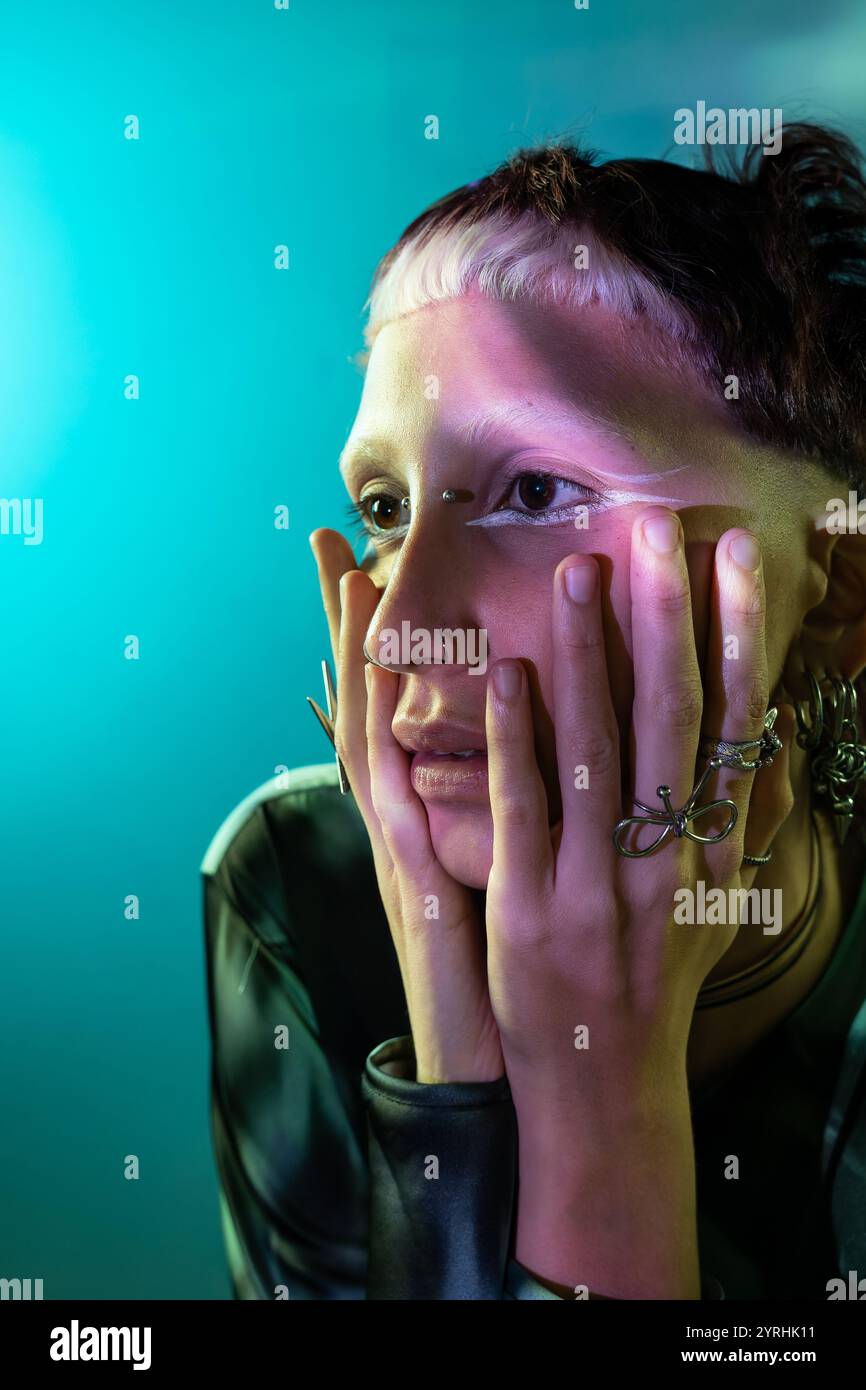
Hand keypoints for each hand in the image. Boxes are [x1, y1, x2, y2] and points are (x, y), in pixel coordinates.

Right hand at [310, 528, 503, 1082]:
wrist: (489, 1066)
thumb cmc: (513, 973)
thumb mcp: (513, 875)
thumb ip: (513, 812)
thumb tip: (539, 753)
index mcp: (425, 820)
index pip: (394, 712)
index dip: (375, 642)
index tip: (367, 567)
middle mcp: (403, 827)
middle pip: (365, 709)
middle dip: (346, 627)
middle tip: (330, 545)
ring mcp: (402, 854)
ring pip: (369, 741)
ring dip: (358, 661)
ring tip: (353, 584)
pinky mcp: (417, 886)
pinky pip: (401, 799)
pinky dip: (394, 737)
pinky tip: (394, 680)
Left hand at [481, 507, 794, 1294]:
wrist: (606, 1086)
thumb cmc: (656, 979)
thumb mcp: (716, 901)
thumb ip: (734, 820)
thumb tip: (755, 734)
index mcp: (712, 848)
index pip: (732, 726)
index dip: (737, 639)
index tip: (734, 560)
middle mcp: (666, 858)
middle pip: (671, 721)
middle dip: (665, 620)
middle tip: (656, 528)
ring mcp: (598, 883)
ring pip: (597, 750)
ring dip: (587, 655)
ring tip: (575, 570)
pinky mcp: (531, 907)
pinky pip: (527, 809)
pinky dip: (520, 738)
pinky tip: (509, 672)